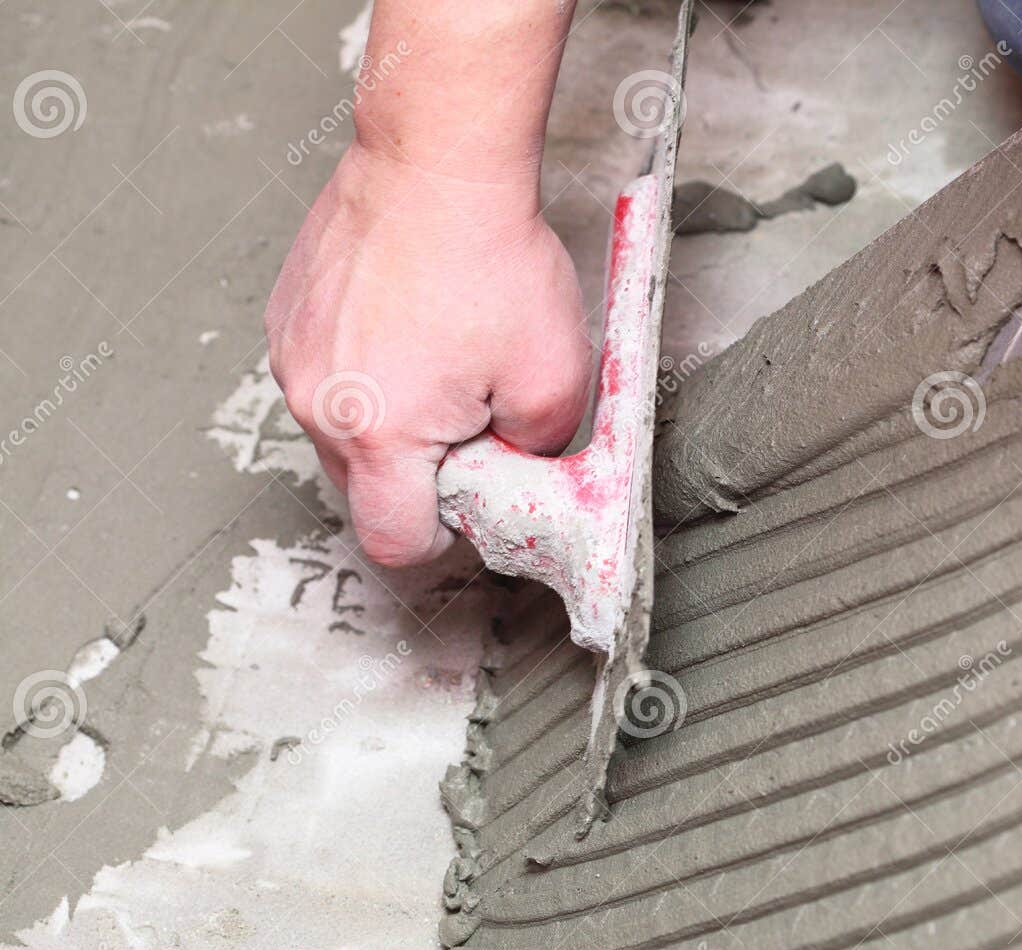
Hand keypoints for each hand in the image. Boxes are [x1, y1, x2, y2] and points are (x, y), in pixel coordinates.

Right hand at [265, 142, 591, 566]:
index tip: (470, 509)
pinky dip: (370, 372)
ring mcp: (293, 356)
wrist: (436, 159)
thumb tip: (517, 471)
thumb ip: (537, 452)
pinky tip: (413, 327)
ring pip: (343, 432)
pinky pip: (327, 377)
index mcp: (378, 432)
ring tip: (444, 361)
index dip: (441, 538)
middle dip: (421, 474)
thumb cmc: (490, 257)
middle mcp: (317, 401)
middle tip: (473, 421)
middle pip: (365, 487)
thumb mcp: (554, 379)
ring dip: (393, 421)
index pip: (394, 540)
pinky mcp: (287, 317)